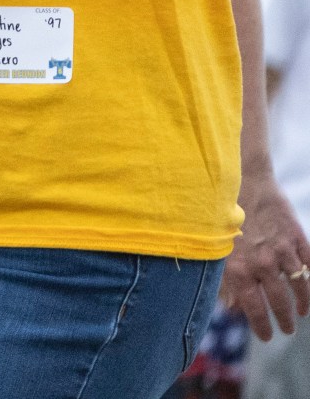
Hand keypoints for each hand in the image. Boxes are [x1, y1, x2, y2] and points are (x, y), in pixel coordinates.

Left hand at [224, 166, 309, 340]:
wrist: (242, 182)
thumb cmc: (223, 217)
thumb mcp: (217, 249)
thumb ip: (225, 279)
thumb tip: (233, 308)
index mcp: (238, 267)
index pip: (253, 307)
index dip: (261, 325)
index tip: (267, 336)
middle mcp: (261, 262)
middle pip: (278, 301)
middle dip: (284, 320)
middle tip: (287, 330)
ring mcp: (281, 250)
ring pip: (298, 286)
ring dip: (302, 304)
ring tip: (301, 314)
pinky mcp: (296, 238)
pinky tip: (309, 292)